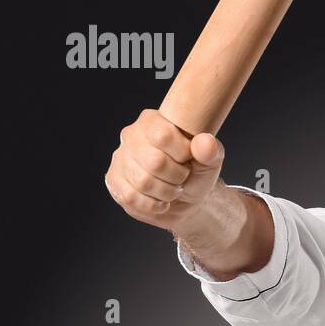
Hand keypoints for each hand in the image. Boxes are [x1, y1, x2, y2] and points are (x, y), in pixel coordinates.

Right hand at [105, 108, 225, 230]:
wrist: (185, 199)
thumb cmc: (196, 173)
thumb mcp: (210, 161)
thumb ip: (210, 150)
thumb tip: (205, 142)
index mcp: (154, 121)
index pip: (163, 135)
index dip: (182, 153)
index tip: (188, 158)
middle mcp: (132, 135)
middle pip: (154, 162)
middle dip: (177, 177)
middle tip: (182, 177)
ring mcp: (120, 158)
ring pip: (143, 182)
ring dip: (166, 192)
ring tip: (173, 189)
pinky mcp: (114, 180)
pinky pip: (131, 197)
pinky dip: (153, 204)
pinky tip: (160, 200)